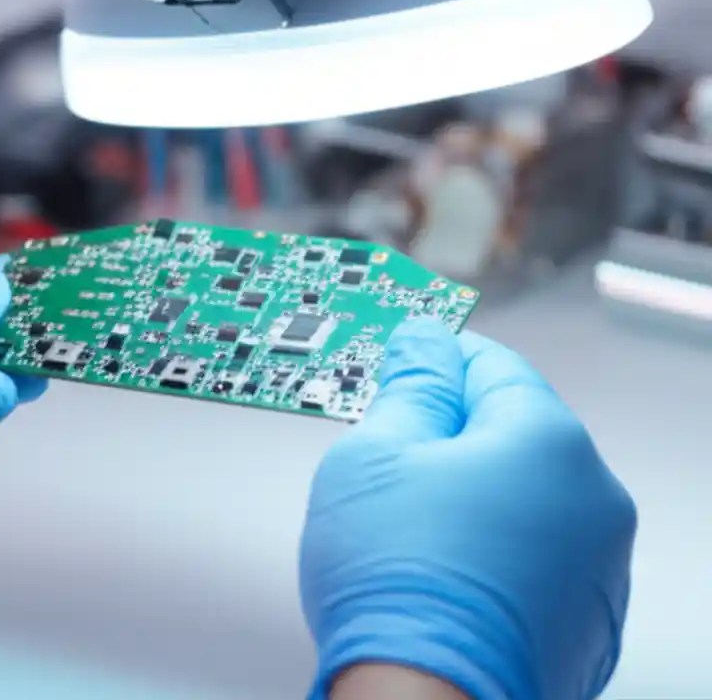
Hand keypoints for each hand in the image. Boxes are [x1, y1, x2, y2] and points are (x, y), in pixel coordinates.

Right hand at [300, 319, 635, 699]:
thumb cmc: (399, 587)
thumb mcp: (372, 455)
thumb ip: (406, 387)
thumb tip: (421, 348)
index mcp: (547, 442)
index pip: (489, 364)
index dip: (432, 359)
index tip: (401, 361)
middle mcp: (593, 499)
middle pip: (510, 433)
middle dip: (446, 438)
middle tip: (385, 462)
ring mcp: (597, 566)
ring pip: (522, 499)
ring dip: (470, 499)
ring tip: (405, 532)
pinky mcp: (585, 621)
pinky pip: (534, 559)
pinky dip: (492, 554)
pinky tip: (439, 574)